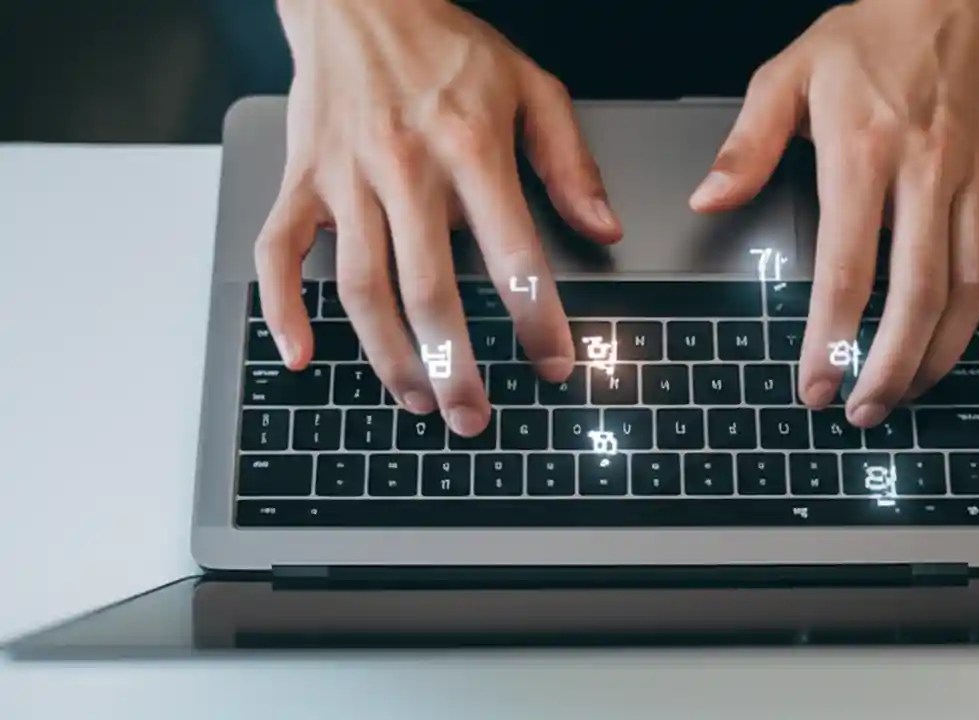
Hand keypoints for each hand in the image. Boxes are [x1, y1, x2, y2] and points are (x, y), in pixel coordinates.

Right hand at [258, 0, 619, 435]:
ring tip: (417, 398)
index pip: (513, 255)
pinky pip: (277, 252)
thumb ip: (571, 162)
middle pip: (427, 290)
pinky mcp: (301, 181)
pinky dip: (281, 309)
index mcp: (470, 149)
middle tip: (474, 416)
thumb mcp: (532, 87)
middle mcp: (404, 170)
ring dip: (387, 356)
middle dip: (453, 366)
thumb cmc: (446, 46)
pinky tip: (301, 355)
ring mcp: (345, 179)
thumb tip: (604, 228)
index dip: (538, 320)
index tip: (554, 365)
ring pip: (358, 287)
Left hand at [691, 0, 978, 426]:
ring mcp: (978, 182)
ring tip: (905, 394)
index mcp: (864, 152)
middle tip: (862, 410)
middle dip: (887, 367)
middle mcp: (929, 173)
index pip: (847, 268)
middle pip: (917, 296)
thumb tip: (710, 199)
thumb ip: (747, 143)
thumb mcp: (789, 74)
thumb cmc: (873, 34)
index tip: (814, 384)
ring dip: (941, 356)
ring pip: (973, 290)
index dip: (830, 338)